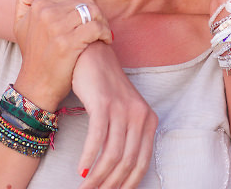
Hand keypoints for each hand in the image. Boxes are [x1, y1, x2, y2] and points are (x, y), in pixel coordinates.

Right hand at [13, 0, 112, 110]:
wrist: (35, 84)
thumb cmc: (33, 54)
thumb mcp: (20, 25)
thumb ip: (24, 1)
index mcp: (38, 6)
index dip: (86, 6)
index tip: (89, 20)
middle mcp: (46, 13)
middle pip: (86, 2)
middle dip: (97, 14)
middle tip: (100, 27)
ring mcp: (57, 28)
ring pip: (93, 12)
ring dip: (103, 23)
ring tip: (103, 33)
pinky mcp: (68, 43)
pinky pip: (96, 28)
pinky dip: (105, 33)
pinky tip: (105, 41)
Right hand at [71, 45, 157, 187]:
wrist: (92, 54)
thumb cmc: (104, 87)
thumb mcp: (122, 112)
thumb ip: (124, 137)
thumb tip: (116, 173)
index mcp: (149, 120)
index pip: (142, 162)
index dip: (128, 184)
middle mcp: (140, 114)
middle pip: (127, 162)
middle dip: (110, 185)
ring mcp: (123, 108)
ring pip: (112, 155)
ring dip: (97, 177)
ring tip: (84, 188)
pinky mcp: (104, 103)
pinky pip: (97, 139)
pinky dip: (88, 158)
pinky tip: (80, 170)